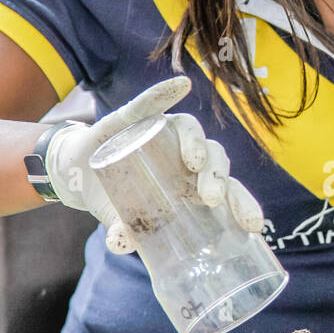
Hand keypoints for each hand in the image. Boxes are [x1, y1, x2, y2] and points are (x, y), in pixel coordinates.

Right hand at [43, 75, 263, 253]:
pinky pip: (150, 103)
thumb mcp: (121, 221)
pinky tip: (180, 87)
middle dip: (217, 178)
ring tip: (194, 163)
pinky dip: (163, 95)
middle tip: (211, 199)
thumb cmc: (117, 201)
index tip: (253, 225)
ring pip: (191, 131)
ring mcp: (164, 133)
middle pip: (215, 160)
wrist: (80, 174)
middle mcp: (187, 156)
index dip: (243, 205)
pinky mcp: (136, 115)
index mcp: (195, 186)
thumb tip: (121, 245)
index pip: (229, 192)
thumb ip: (124, 233)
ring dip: (196, 143)